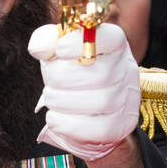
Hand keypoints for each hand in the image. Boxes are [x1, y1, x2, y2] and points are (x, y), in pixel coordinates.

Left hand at [28, 22, 141, 161]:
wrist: (88, 110)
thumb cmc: (73, 73)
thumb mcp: (58, 52)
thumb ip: (46, 41)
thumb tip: (40, 49)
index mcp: (114, 44)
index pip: (110, 38)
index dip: (82, 42)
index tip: (59, 49)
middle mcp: (126, 70)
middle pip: (101, 74)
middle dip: (64, 79)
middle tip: (49, 83)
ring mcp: (126, 100)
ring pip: (101, 102)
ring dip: (64, 102)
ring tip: (51, 98)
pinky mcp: (120, 125)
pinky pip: (99, 129)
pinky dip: (69, 125)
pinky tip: (54, 118)